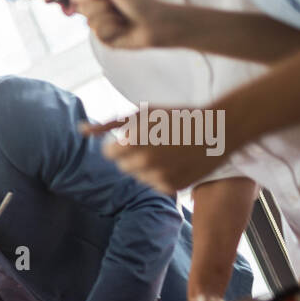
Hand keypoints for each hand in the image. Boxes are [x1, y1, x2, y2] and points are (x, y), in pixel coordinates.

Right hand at [66, 0, 177, 49]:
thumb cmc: (138, 0)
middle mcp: (98, 10)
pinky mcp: (105, 40)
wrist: (154, 21)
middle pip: (80, 7)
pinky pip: (98, 33)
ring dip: (107, 16)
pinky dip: (112, 28)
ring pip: (89, 21)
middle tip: (115, 4)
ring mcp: (101, 25)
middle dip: (98, 3)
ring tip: (122, 17)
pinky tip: (123, 28)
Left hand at [81, 107, 230, 192]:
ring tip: (169, 151)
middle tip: (155, 142)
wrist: (219, 129)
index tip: (135, 137)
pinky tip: (177, 161)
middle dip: (132, 156)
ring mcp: (158, 177)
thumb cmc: (179, 116)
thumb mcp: (145, 113)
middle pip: (122, 166)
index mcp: (133, 141)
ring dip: (146, 166)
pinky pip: (155, 184)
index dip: (120, 144)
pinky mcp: (171, 187)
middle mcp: (143, 162)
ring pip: (138, 177)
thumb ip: (109, 124)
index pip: (109, 153)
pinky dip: (161, 175)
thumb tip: (80, 130)